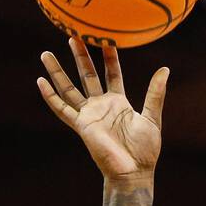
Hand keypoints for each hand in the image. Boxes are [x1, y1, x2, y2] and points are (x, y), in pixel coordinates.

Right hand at [37, 39, 167, 184]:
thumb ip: (155, 94)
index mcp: (118, 102)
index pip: (112, 74)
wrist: (133, 171)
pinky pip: (62, 110)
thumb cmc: (145, 150)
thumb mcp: (152, 117)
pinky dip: (51, 97)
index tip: (106, 39)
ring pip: (69, 89)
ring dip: (58, 72)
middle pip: (87, 75)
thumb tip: (165, 70)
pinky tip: (40, 82)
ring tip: (46, 54)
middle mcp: (101, 106)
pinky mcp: (81, 126)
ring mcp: (89, 115)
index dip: (109, 57)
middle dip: (80, 56)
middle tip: (71, 34)